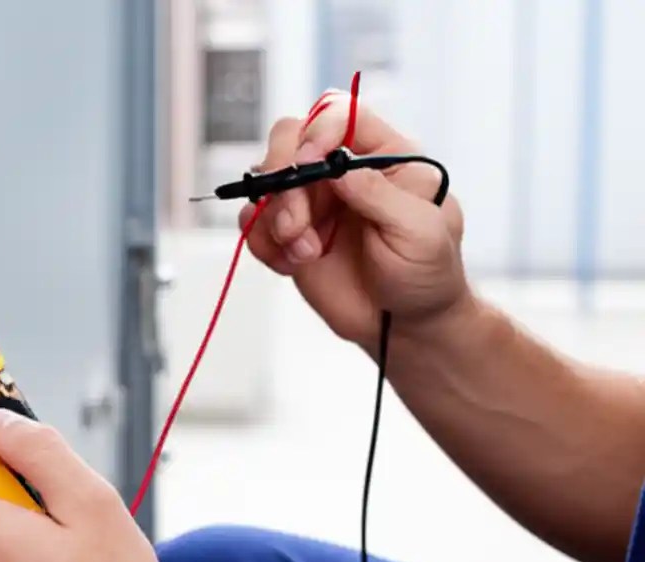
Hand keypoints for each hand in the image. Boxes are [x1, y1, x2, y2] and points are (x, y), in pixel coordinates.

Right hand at [243, 94, 469, 347]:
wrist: (406, 326)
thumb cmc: (428, 274)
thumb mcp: (420, 231)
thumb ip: (378, 194)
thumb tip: (338, 167)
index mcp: (384, 157)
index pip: (340, 115)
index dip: (317, 131)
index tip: (309, 163)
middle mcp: (342, 171)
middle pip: (289, 138)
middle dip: (282, 177)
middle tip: (295, 223)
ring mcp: (313, 202)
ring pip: (265, 182)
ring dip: (274, 219)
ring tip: (304, 254)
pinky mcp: (290, 234)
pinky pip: (253, 223)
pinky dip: (262, 244)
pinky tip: (292, 264)